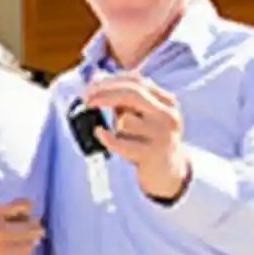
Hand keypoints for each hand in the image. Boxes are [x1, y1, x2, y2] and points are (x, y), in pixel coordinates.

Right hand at [0, 198, 44, 254]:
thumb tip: (30, 212)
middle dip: (35, 227)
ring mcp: (2, 251)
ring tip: (22, 240)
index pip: (24, 205)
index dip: (27, 209)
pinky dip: (18, 253)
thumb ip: (8, 212)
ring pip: (29, 246)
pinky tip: (9, 251)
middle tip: (36, 227)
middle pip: (32, 228)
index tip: (25, 212)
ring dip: (30, 241)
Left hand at [84, 74, 189, 200]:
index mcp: (166, 101)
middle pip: (133, 94)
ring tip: (123, 136)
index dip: (110, 81)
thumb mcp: (141, 117)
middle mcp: (168, 115)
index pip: (136, 80)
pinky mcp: (152, 154)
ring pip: (126, 120)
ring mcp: (163, 135)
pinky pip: (121, 142)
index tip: (89, 86)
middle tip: (85, 99)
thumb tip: (94, 83)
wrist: (168, 173)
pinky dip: (106, 137)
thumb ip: (123, 100)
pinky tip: (99, 133)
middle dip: (105, 93)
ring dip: (115, 125)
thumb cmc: (147, 140)